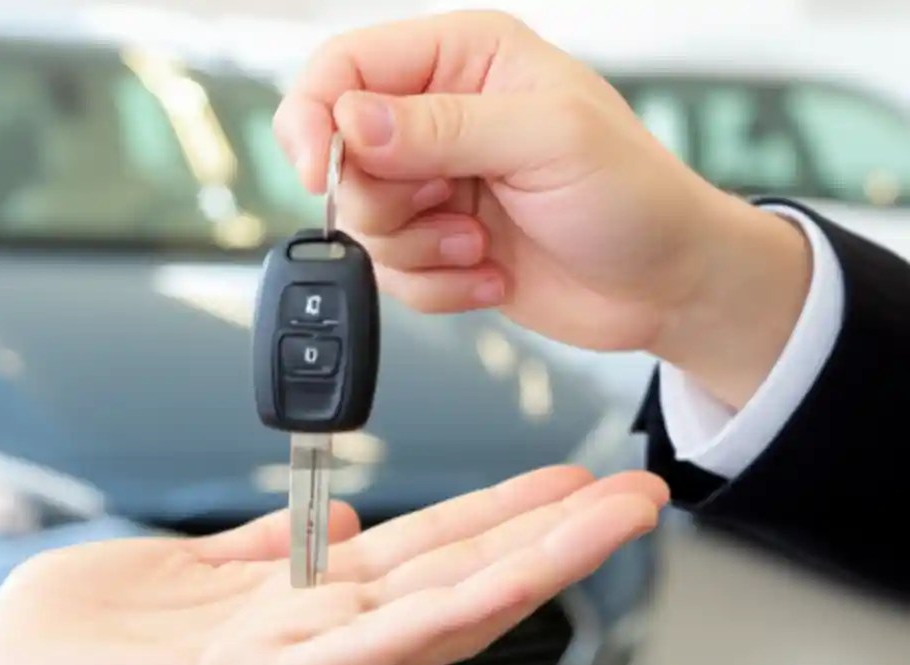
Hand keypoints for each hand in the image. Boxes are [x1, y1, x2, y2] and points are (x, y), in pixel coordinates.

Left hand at [0, 466, 666, 664]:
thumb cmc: (70, 643)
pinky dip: (444, 612)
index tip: (562, 480)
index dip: (501, 521)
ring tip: (609, 520)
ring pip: (433, 611)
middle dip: (548, 536)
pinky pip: (362, 643)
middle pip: (453, 580)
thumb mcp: (185, 571)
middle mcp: (310, 640)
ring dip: (528, 564)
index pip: (423, 558)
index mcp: (294, 606)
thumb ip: (261, 547)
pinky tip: (508, 582)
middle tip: (634, 493)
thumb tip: (335, 513)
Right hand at [274, 11, 811, 408]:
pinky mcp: (437, 243)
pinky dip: (437, 284)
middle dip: (389, 201)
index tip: (323, 173)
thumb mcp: (548, 141)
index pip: (346, 66)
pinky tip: (491, 271)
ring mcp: (437, 183)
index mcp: (465, 58)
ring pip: (362, 222)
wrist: (669, 286)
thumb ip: (443, 127)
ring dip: (421, 248)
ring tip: (483, 243)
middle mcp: (440, 116)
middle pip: (343, 156)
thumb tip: (352, 121)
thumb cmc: (637, 197)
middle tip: (452, 207)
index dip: (317, 117)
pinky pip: (390, 273)